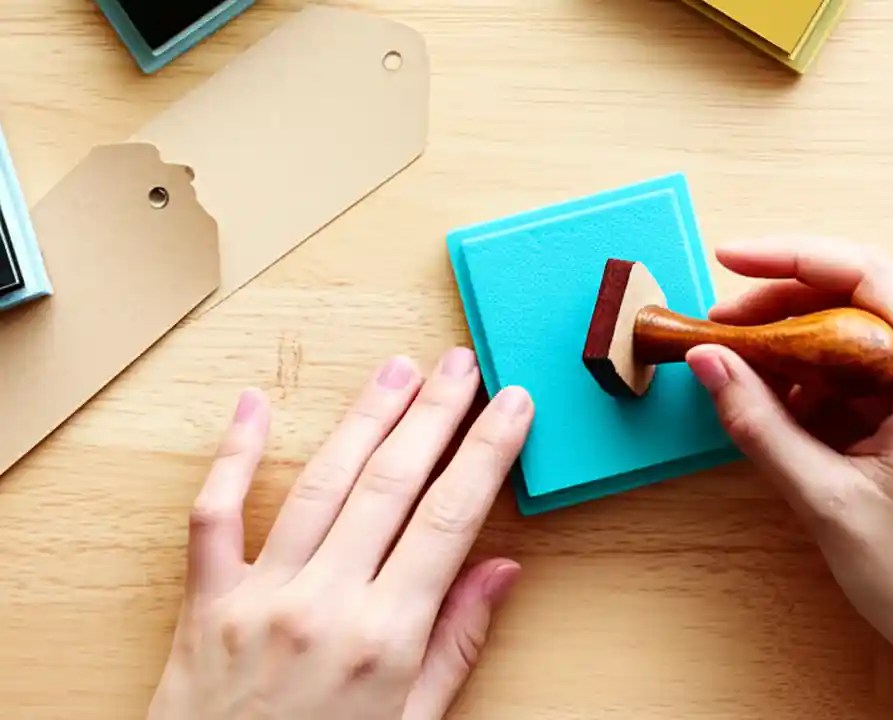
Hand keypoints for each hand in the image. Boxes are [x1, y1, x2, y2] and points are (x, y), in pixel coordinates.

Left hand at [149, 350, 533, 719]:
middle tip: (463, 364)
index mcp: (385, 639)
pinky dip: (233, 456)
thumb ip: (456, 644)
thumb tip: (502, 570)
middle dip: (435, 414)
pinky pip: (213, 515)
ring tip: (399, 370)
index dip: (487, 452)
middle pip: (391, 484)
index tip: (512, 405)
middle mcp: (324, 604)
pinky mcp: (205, 602)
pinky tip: (254, 407)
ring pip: (321, 483)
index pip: (450, 518)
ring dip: (364, 417)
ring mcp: (260, 597)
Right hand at [688, 239, 892, 719]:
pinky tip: (790, 403)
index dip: (792, 257)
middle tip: (721, 332)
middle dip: (785, 308)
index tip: (731, 259)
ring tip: (747, 375)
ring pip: (870, 334)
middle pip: (865, 300)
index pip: (869, 275)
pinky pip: (883, 368)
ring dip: (805, 346)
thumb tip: (707, 360)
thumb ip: (759, 422)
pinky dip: (831, 378)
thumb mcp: (824, 500)